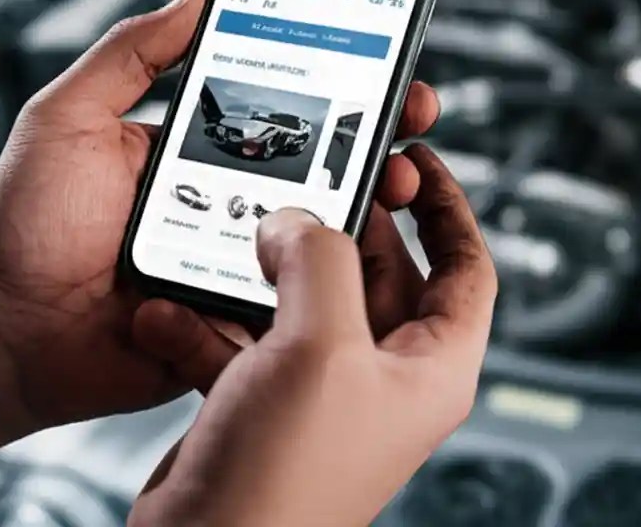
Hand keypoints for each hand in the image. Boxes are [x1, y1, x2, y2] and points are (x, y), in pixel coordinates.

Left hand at [0, 0, 441, 475]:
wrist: (6, 336)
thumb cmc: (25, 226)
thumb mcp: (68, 120)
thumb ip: (127, 57)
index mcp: (197, 151)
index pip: (281, 109)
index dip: (336, 86)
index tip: (383, 63)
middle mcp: (228, 202)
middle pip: (321, 167)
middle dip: (377, 139)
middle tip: (412, 119)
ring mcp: (239, 261)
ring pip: (323, 232)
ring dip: (372, 203)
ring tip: (402, 178)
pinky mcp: (240, 318)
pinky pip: (298, 298)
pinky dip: (336, 278)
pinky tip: (367, 251)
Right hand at [129, 145, 497, 526]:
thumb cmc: (284, 480)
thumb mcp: (320, 344)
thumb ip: (320, 260)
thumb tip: (299, 222)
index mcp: (430, 366)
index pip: (466, 268)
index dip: (449, 207)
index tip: (419, 160)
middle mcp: (383, 378)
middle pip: (380, 272)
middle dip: (340, 227)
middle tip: (309, 182)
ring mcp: (323, 392)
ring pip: (305, 301)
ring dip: (262, 273)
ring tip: (234, 239)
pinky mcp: (265, 405)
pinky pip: (247, 341)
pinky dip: (211, 321)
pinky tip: (173, 309)